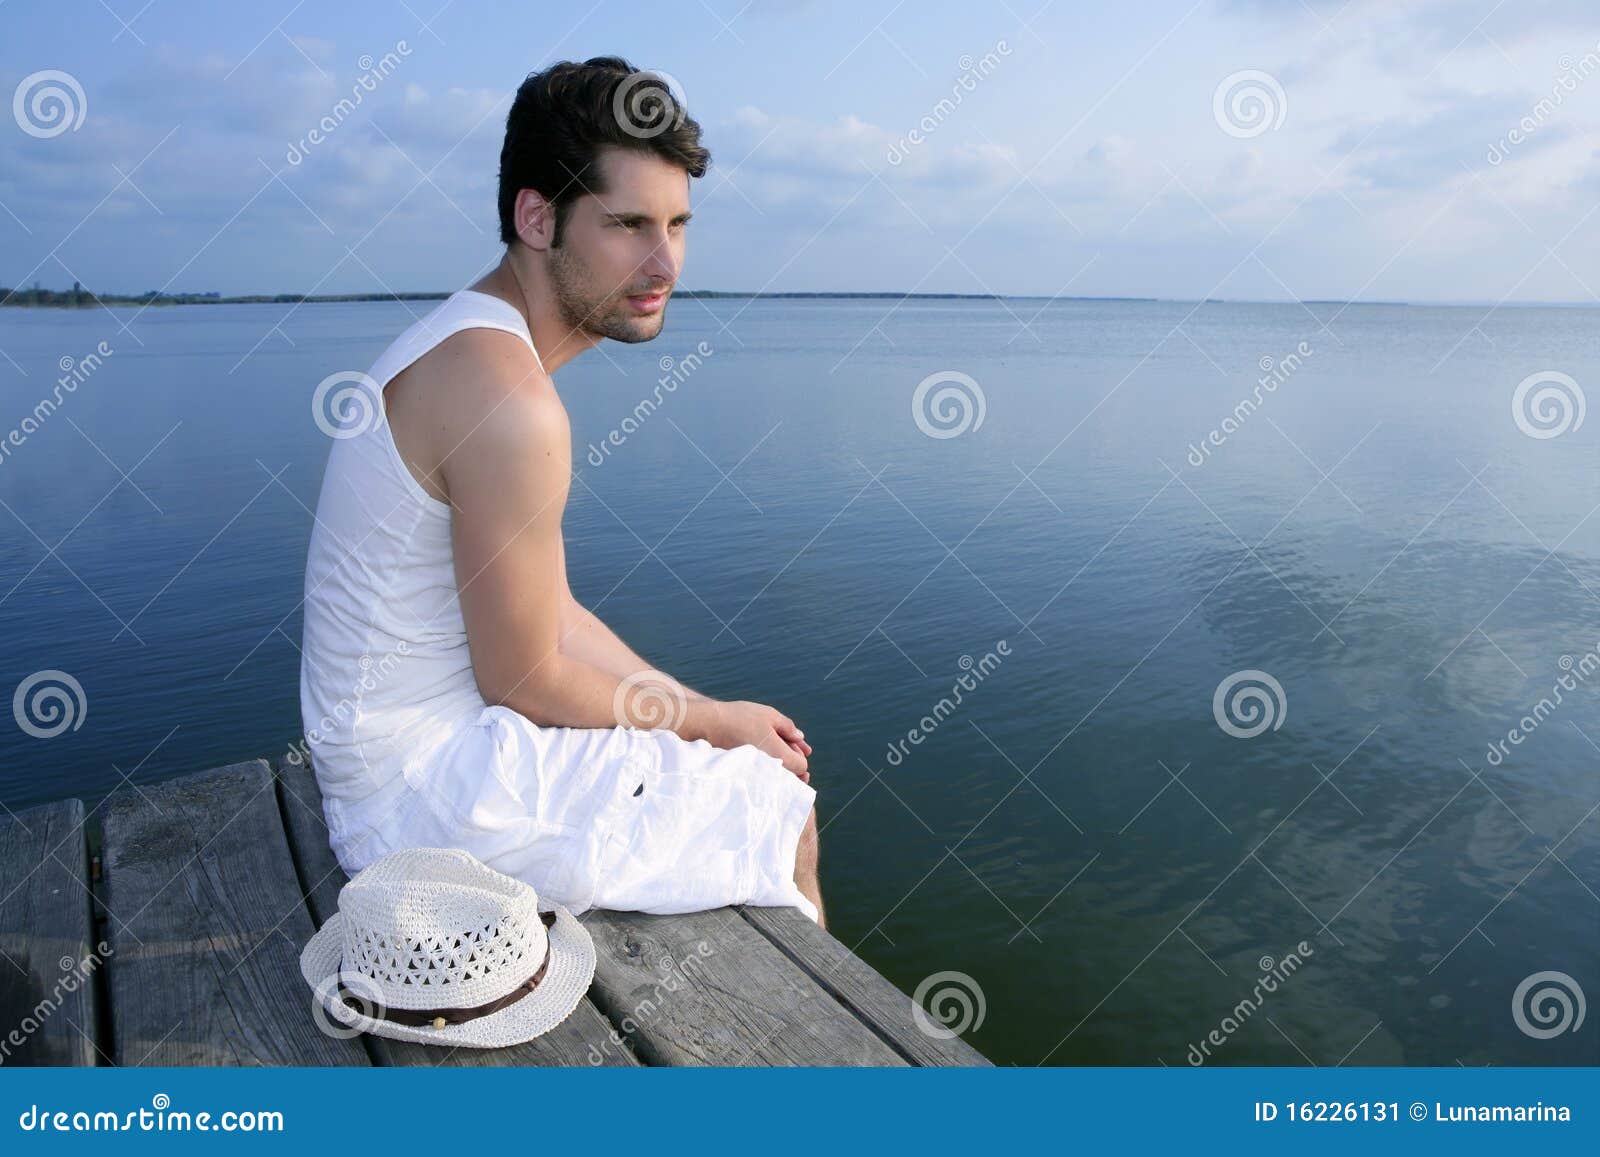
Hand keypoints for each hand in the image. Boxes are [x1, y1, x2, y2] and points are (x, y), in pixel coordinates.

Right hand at [696, 700, 810, 781]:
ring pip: (775, 777)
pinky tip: (756, 753)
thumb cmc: (740, 717)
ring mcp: (756, 776)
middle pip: (790, 776)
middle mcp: (769, 770)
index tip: (790, 742)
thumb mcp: (769, 715)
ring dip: (777, 765)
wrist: (708, 725)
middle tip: (782, 744)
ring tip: (768, 746)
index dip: (799, 752)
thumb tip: (800, 738)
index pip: (801, 766)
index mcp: (779, 755)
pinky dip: (764, 768)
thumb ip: (788, 727)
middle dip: (790, 761)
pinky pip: (761, 777)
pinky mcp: (744, 776)